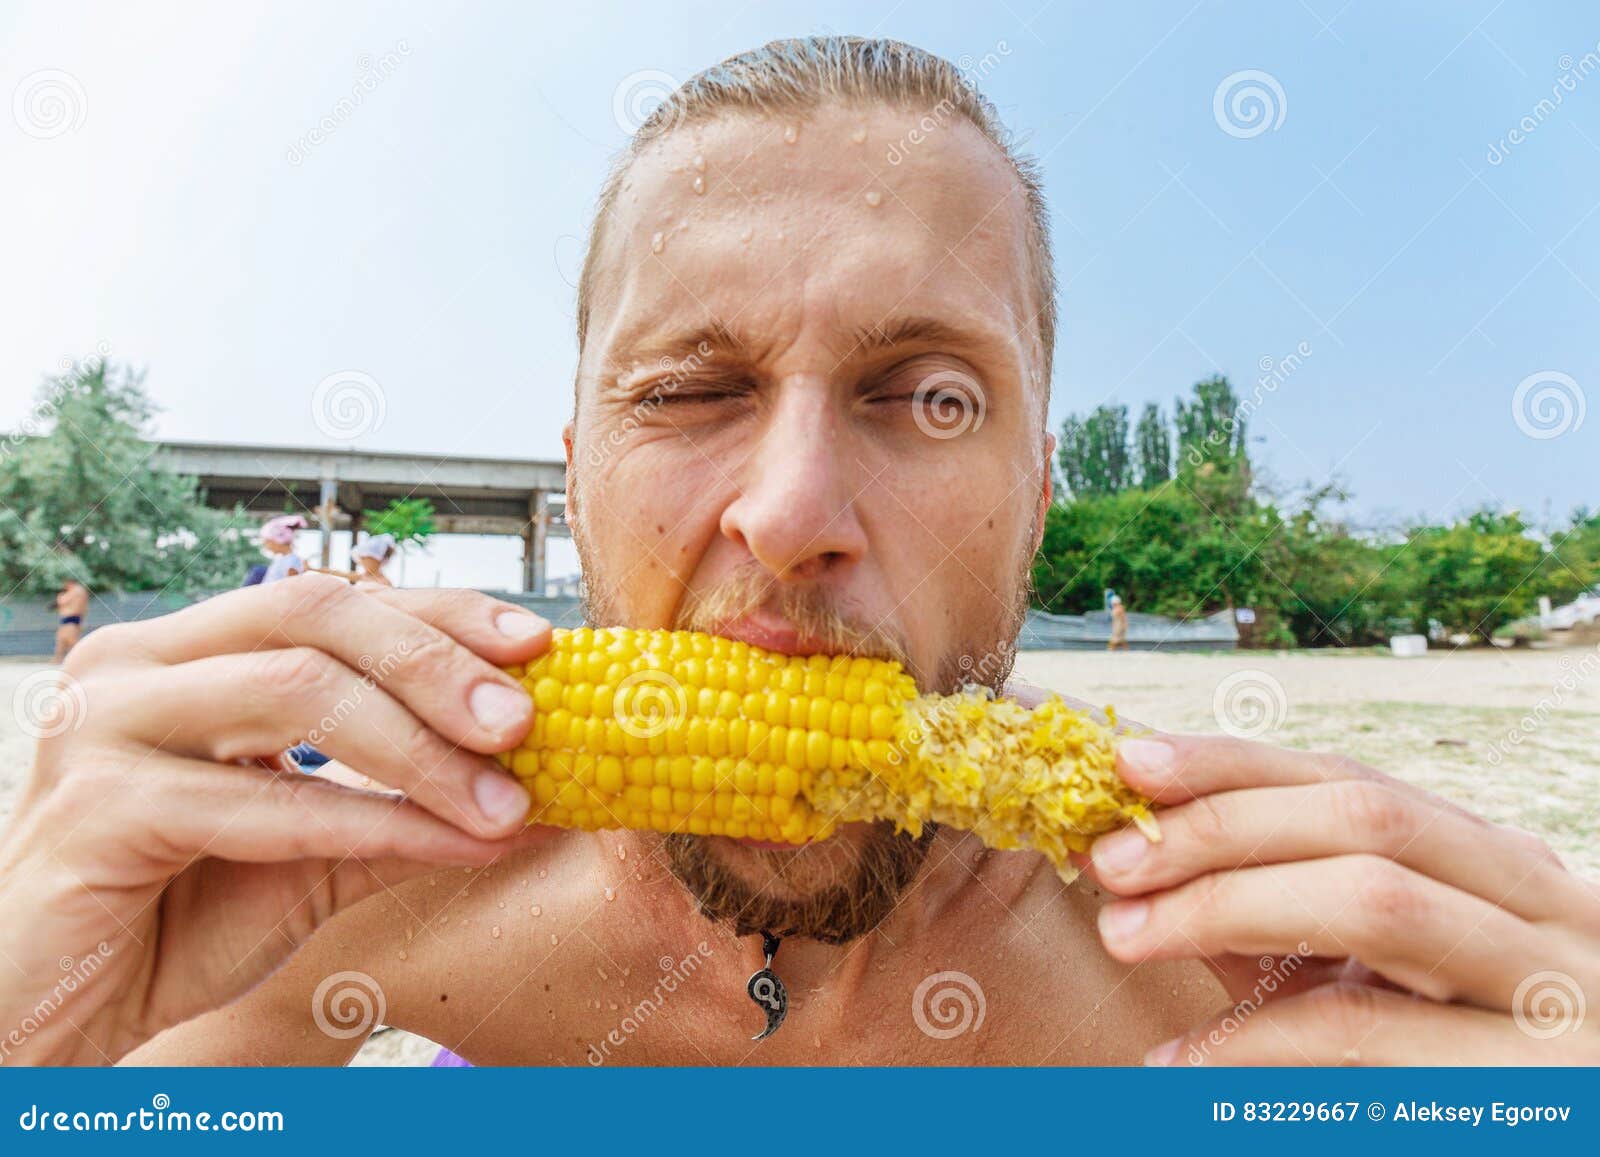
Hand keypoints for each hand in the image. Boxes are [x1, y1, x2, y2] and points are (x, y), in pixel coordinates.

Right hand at [0, 577, 549, 1064]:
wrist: (58, 1016)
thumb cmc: (179, 918)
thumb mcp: (315, 850)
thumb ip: (407, 808)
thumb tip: (540, 790)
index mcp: (186, 651)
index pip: (330, 600)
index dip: (439, 614)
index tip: (536, 642)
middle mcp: (138, 663)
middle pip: (312, 616)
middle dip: (434, 663)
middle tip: (525, 721)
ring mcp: (106, 724)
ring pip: (294, 692)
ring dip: (420, 751)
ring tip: (508, 803)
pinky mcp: (97, 806)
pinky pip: (266, 802)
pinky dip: (375, 824)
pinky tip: (454, 846)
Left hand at [1086, 736, 1599, 1064]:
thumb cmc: (1457, 1074)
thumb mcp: (1374, 985)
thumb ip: (1279, 925)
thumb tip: (1148, 869)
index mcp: (1502, 870)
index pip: (1356, 781)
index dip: (1235, 764)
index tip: (1129, 760)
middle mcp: (1546, 909)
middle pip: (1363, 819)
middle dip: (1220, 829)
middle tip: (1110, 862)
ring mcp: (1556, 990)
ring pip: (1371, 901)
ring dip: (1224, 907)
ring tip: (1124, 937)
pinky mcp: (1538, 1082)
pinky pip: (1365, 1035)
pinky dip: (1252, 1041)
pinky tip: (1179, 1060)